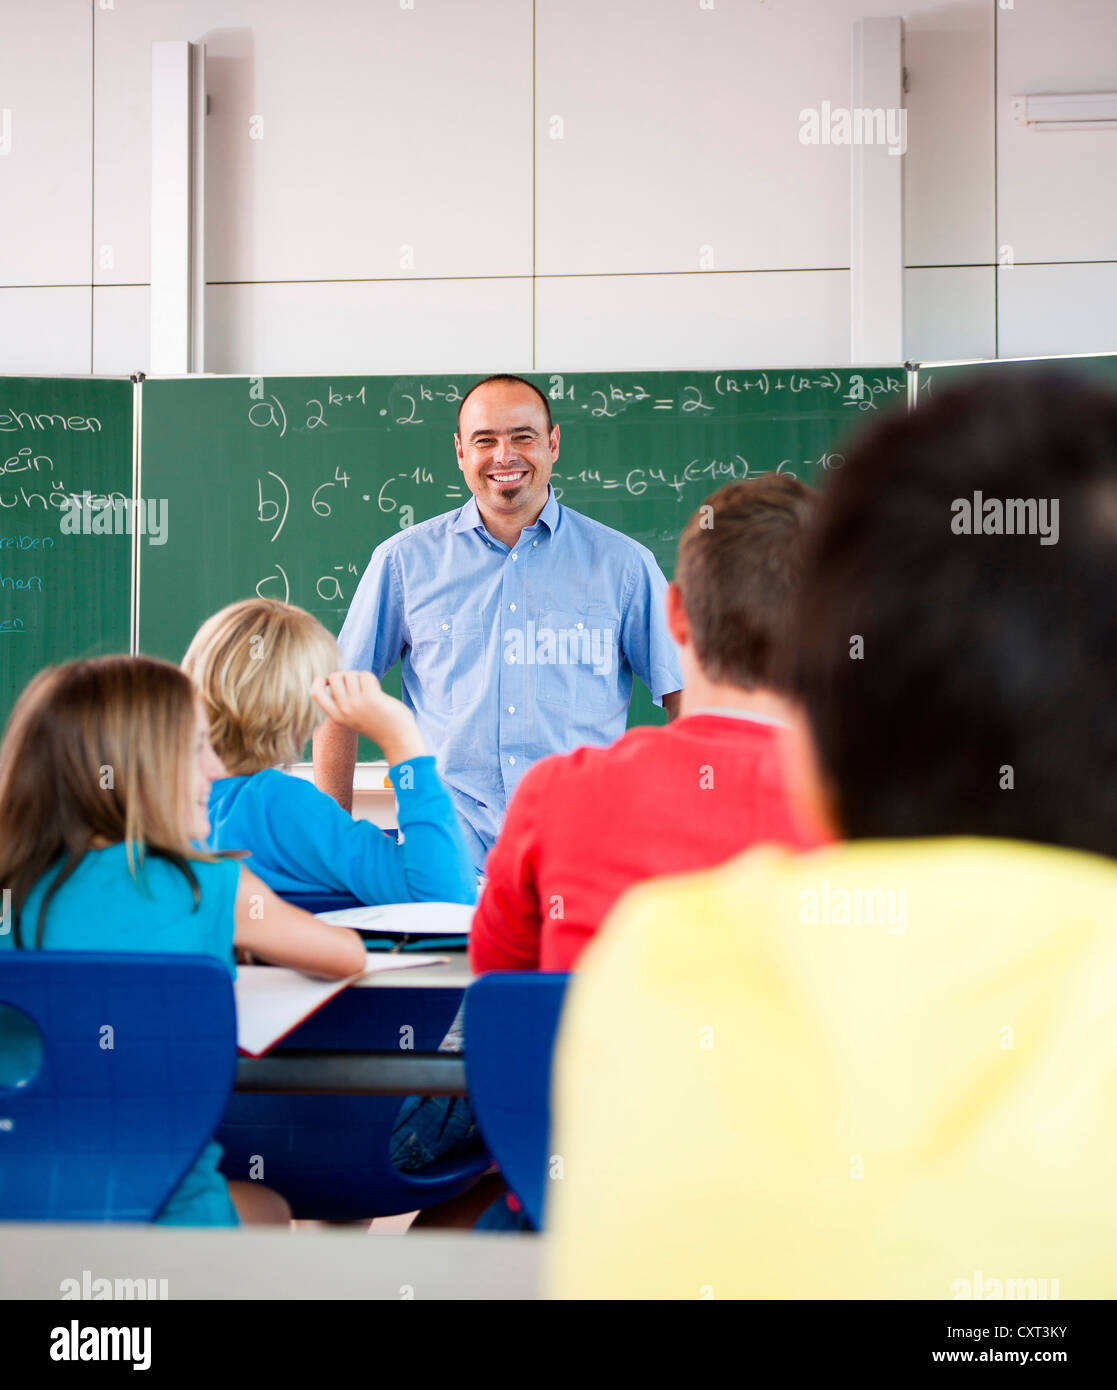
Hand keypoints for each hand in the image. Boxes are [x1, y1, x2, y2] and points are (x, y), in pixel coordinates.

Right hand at [311, 671, 426, 766]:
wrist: (397, 739)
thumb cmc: (377, 724)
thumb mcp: (353, 717)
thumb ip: (343, 701)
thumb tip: (336, 677)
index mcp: (337, 716)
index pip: (316, 693)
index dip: (319, 681)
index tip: (328, 679)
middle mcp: (344, 710)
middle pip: (335, 677)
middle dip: (347, 675)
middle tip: (358, 685)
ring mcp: (356, 704)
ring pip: (351, 674)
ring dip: (361, 677)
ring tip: (370, 690)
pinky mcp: (370, 698)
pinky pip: (365, 675)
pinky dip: (371, 679)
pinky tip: (377, 690)